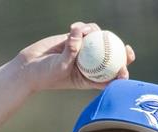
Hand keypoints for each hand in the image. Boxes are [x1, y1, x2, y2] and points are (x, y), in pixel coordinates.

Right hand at [14, 22, 134, 92]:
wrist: (30, 66)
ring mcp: (83, 50)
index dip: (122, 73)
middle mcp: (90, 64)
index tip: (124, 68)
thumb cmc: (45, 75)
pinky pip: (84, 30)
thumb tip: (81, 33)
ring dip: (96, 33)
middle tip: (127, 48)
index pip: (111, 77)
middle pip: (112, 57)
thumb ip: (71, 51)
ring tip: (84, 31)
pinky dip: (81, 27)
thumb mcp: (60, 67)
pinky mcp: (75, 39)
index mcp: (90, 78)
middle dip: (123, 53)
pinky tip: (74, 27)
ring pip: (99, 40)